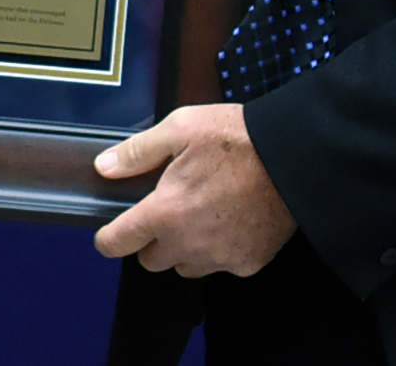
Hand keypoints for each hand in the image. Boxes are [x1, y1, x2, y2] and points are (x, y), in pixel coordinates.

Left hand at [92, 104, 294, 277]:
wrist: (292, 158)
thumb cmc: (233, 138)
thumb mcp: (180, 128)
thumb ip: (138, 152)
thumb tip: (104, 167)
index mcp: (164, 212)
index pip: (119, 243)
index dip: (108, 239)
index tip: (111, 234)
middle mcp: (187, 244)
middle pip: (152, 261)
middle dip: (152, 240)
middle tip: (168, 211)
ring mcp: (219, 258)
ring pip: (186, 266)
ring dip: (185, 249)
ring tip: (201, 216)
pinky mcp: (247, 264)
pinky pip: (222, 265)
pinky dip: (220, 250)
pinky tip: (231, 223)